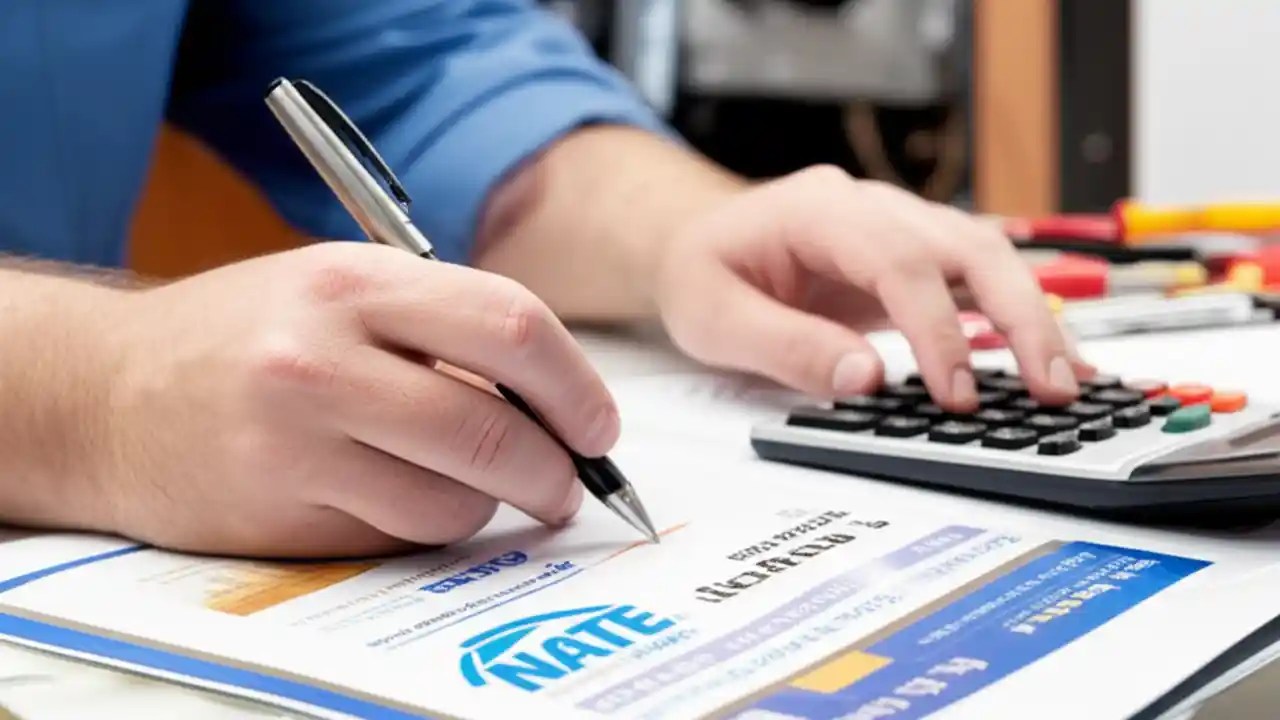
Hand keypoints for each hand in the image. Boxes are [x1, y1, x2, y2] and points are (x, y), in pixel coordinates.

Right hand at [95, 243, 618, 556]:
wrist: (104, 391)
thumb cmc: (241, 335)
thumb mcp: (338, 287)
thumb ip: (441, 327)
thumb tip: (555, 399)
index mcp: (354, 281)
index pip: (512, 326)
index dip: (577, 386)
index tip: (598, 425)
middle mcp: (323, 357)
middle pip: (494, 428)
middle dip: (556, 469)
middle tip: (568, 482)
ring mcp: (295, 441)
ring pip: (453, 501)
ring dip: (486, 505)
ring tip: (470, 486)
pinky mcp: (277, 512)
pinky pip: (396, 537)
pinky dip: (422, 528)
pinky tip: (394, 497)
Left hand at [655, 165, 1093, 411]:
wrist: (699, 239)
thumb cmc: (702, 273)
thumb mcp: (713, 319)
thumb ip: (785, 347)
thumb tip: (864, 381)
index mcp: (817, 210)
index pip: (897, 261)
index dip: (935, 328)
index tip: (956, 393)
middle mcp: (871, 206)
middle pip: (967, 244)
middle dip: (1019, 314)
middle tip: (1052, 387)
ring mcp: (898, 223)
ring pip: (987, 252)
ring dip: (1032, 314)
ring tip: (1065, 380)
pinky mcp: (912, 253)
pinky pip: (977, 274)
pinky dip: (1016, 312)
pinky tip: (1046, 357)